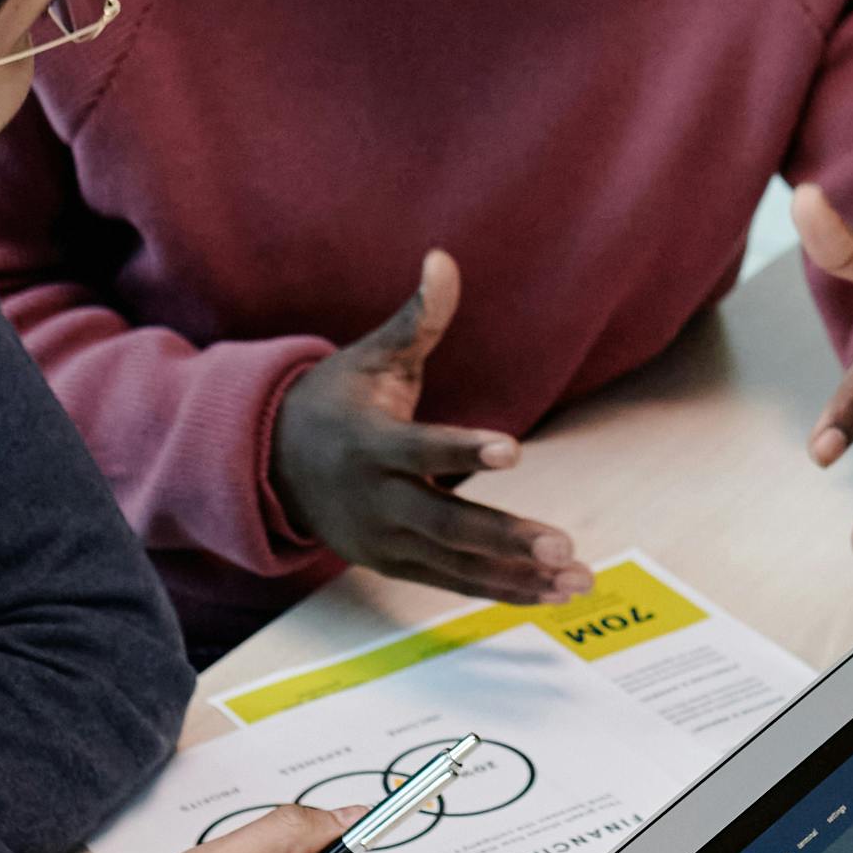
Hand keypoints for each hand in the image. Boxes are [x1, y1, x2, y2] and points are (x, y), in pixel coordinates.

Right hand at [267, 250, 583, 604]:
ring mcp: (384, 541)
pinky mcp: (395, 566)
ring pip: (456, 564)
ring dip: (519, 577)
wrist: (275, 466)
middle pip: (445, 524)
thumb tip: (444, 258)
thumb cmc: (337, 401)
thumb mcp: (370, 357)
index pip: (420, 449)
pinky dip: (503, 590)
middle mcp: (375, 501)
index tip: (513, 448)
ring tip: (578, 580)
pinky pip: (454, 583)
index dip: (465, 449)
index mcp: (368, 444)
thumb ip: (416, 318)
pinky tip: (554, 594)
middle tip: (563, 546)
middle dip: (505, 537)